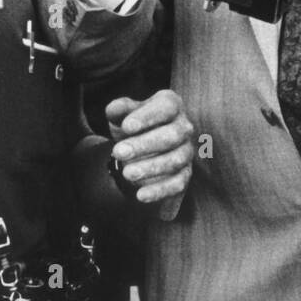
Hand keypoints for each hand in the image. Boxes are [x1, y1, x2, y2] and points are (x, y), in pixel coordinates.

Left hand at [107, 90, 193, 219]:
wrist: (140, 150)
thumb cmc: (132, 126)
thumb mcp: (122, 115)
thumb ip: (119, 110)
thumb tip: (113, 110)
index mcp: (171, 105)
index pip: (166, 107)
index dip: (148, 117)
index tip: (126, 126)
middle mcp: (183, 127)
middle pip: (171, 135)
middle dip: (144, 145)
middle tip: (119, 152)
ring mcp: (186, 151)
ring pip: (175, 160)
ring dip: (151, 168)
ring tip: (126, 173)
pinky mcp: (185, 174)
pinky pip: (178, 183)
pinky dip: (160, 190)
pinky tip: (140, 195)